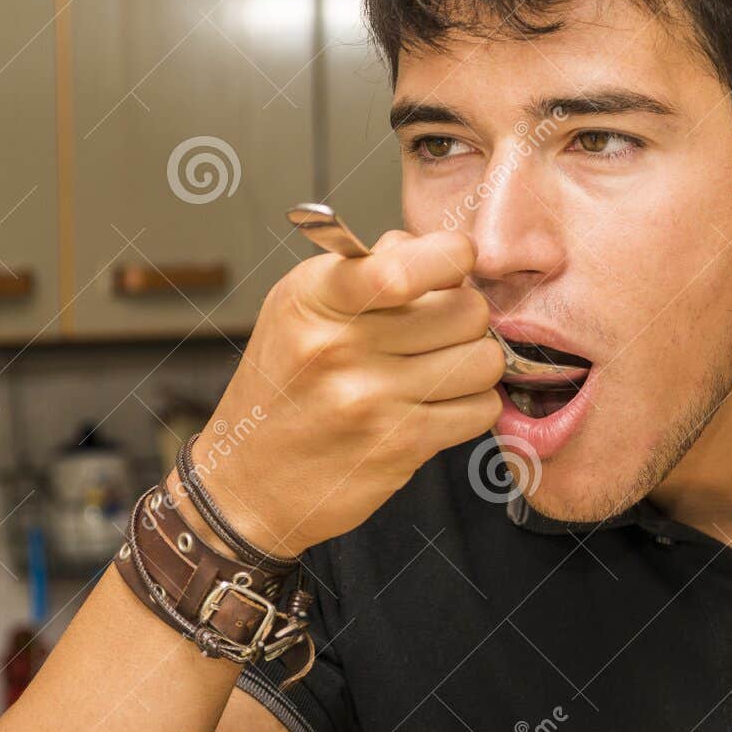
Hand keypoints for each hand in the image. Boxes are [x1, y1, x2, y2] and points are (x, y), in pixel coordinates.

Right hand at [177, 229, 503, 554]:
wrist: (247, 482)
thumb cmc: (284, 387)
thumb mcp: (301, 308)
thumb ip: (370, 269)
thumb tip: (440, 249)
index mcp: (316, 296)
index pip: (406, 265)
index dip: (453, 256)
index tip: (456, 261)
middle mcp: (340, 345)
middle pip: (467, 309)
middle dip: (466, 317)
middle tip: (442, 331)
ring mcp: (371, 399)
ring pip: (484, 360)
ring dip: (474, 365)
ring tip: (441, 370)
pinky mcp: (399, 445)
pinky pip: (480, 409)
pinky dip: (472, 406)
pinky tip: (438, 406)